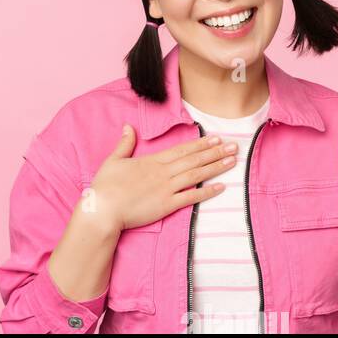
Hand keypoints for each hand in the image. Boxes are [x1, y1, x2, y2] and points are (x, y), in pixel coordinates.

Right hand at [86, 124, 238, 231]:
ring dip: (215, 167)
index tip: (216, 138)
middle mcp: (163, 173)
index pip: (181, 150)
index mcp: (152, 161)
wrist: (103, 210)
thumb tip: (127, 127)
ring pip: (196, 175)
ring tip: (232, 161)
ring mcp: (166, 189)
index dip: (200, 144)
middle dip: (215, 152)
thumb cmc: (105, 187)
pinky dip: (207, 192)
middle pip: (193, 160)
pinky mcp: (166, 205)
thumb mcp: (113, 160)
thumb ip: (124, 144)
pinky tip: (221, 187)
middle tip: (234, 146)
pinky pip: (191, 198)